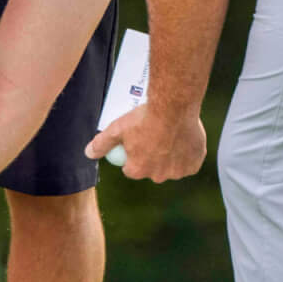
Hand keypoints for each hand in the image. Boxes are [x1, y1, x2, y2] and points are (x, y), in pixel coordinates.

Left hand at [86, 102, 206, 181]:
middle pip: (152, 169)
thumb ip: (102, 143)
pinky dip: (187, 153)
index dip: (133, 154)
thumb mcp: (117, 128)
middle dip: (152, 156)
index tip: (136, 140)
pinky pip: (189, 162)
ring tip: (169, 133)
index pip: (131, 168)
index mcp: (138, 170)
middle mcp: (158, 175)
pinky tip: (182, 138)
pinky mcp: (194, 163)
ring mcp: (178, 171)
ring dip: (170, 155)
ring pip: (172, 166)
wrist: (174, 106)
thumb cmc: (145, 117)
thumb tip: (88, 153)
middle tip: (154, 134)